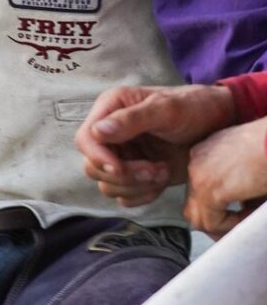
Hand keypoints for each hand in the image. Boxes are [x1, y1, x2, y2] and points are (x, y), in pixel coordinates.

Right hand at [75, 84, 235, 206]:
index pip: (85, 139)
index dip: (98, 157)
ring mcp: (123, 155)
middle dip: (124, 175)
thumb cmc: (195, 108)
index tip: (120, 168)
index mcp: (111, 109)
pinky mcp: (136, 174)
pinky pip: (125, 196)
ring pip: (108, 185)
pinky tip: (162, 180)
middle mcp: (112, 133)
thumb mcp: (167, 109)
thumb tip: (98, 132)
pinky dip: (143, 195)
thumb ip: (132, 119)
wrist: (219, 126)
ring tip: (162, 172)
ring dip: (136, 186)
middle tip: (153, 170)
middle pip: (93, 167)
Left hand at [184, 117, 266, 236]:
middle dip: (215, 219)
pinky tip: (249, 216)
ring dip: (223, 225)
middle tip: (237, 225)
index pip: (198, 188)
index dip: (218, 205)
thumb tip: (241, 205)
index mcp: (205, 152)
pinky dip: (231, 226)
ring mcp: (199, 176)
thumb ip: (238, 182)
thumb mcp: (249, 161)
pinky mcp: (210, 190)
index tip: (240, 210)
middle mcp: (196, 161)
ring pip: (197, 217)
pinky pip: (212, 223)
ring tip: (246, 221)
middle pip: (193, 204)